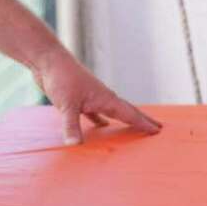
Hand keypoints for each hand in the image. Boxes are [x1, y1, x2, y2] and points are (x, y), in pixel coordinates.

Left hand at [36, 53, 161, 144]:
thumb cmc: (61, 78)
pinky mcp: (79, 99)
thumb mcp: (67, 105)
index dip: (143, 123)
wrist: (48, 60)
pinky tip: (100, 127)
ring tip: (135, 128)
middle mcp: (102, 97)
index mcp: (105, 98)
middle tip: (157, 128)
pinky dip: (99, 121)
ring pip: (112, 112)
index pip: (129, 113)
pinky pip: (94, 113)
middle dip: (141, 120)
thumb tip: (75, 145)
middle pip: (126, 111)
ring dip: (124, 120)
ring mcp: (91, 97)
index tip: (158, 130)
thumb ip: (72, 126)